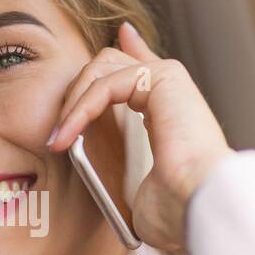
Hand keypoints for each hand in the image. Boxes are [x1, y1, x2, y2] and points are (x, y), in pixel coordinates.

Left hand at [47, 21, 232, 251]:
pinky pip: (105, 83)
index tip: (107, 45)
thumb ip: (116, 164)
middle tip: (57, 132)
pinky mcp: (163, 76)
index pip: (136, 71)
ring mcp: (168, 79)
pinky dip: (80, 108)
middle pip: (109, 63)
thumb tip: (93, 166)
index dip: (122, 53)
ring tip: (57, 140)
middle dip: (75, 92)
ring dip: (72, 104)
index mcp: (168, 110)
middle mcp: (170, 89)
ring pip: (101, 69)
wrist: (197, 205)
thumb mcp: (137, 186)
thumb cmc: (174, 209)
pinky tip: (68, 134)